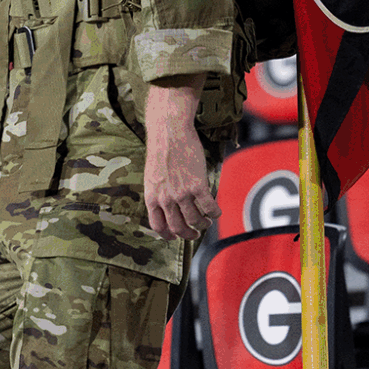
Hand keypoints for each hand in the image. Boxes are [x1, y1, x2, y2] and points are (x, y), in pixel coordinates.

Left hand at [143, 79, 217, 239]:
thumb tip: (166, 205)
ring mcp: (181, 194)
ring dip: (203, 225)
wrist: (169, 132)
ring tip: (207, 222)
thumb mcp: (152, 176)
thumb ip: (158, 192)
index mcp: (151, 197)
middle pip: (178, 228)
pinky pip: (209, 207)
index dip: (168, 235)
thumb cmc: (161, 150)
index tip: (175, 237)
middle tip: (195, 234)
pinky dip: (215, 213)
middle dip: (189, 235)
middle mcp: (165, 199)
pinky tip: (217, 212)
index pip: (158, 226)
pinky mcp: (197, 186)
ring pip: (195, 221)